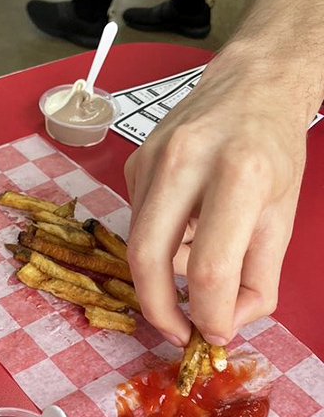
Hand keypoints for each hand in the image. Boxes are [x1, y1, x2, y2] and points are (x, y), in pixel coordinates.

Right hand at [124, 50, 308, 346]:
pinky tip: (186, 224)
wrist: (251, 83)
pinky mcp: (133, 163)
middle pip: (149, 258)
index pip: (210, 268)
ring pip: (139, 243)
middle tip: (178, 331)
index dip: (210, 315)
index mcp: (240, 173)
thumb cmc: (273, 149)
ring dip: (162, 273)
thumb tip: (224, 322)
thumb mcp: (283, 216)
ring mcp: (151, 159)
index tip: (214, 333)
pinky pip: (138, 221)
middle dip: (159, 310)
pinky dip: (160, 241)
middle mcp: (186, 161)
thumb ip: (260, 278)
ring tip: (196, 264)